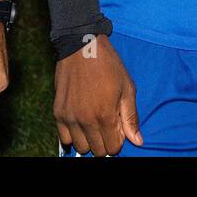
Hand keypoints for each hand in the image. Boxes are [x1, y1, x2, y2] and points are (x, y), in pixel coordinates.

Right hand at [54, 35, 141, 155]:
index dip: (118, 140)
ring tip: (93, 122)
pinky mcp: (58, 112)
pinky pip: (63, 138)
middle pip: (97, 150)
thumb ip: (131, 117)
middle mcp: (85, 120)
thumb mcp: (127, 88)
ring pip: (80, 147)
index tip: (118, 127)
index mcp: (105, 115)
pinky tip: (80, 122)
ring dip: (89, 139)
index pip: (112, 148)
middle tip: (106, 123)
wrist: (82, 46)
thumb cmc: (108, 65)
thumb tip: (138, 141)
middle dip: (104, 141)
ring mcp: (69, 117)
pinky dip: (72, 134)